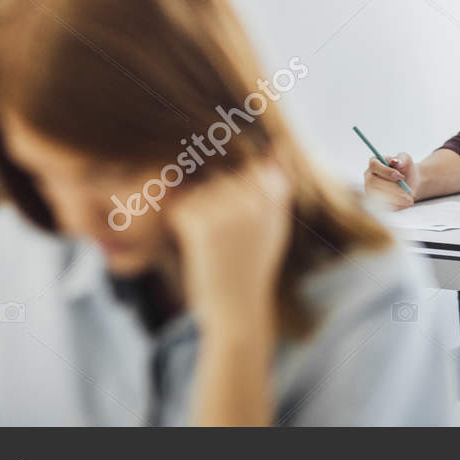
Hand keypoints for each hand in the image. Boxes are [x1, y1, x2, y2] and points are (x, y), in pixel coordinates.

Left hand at [167, 156, 292, 331]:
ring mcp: (229, 212)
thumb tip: (275, 147)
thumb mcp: (275, 225)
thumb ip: (277, 186)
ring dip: (196, 213)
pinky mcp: (203, 227)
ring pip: (198, 191)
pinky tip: (198, 247)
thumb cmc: (253, 268)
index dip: (233, 187)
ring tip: (213, 244)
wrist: (238, 312)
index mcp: (275, 197)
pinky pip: (181, 208)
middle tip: (221, 236)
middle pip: (218, 176)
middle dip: (212, 199)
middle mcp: (256, 200)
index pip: (245, 165)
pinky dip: (181, 226)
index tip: (230, 216)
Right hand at [362, 151, 417, 209]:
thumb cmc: (405, 168)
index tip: (400, 176)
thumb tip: (394, 161)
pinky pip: (381, 205)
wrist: (411, 182)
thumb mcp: (406, 159)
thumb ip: (401, 159)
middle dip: (390, 187)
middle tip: (406, 191)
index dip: (386, 171)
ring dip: (393, 198)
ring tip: (408, 199)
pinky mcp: (374, 201)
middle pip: (373, 182)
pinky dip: (394, 205)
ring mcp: (370, 189)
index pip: (374, 165)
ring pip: (376, 195)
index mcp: (374, 162)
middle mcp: (369, 176)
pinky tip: (405, 203)